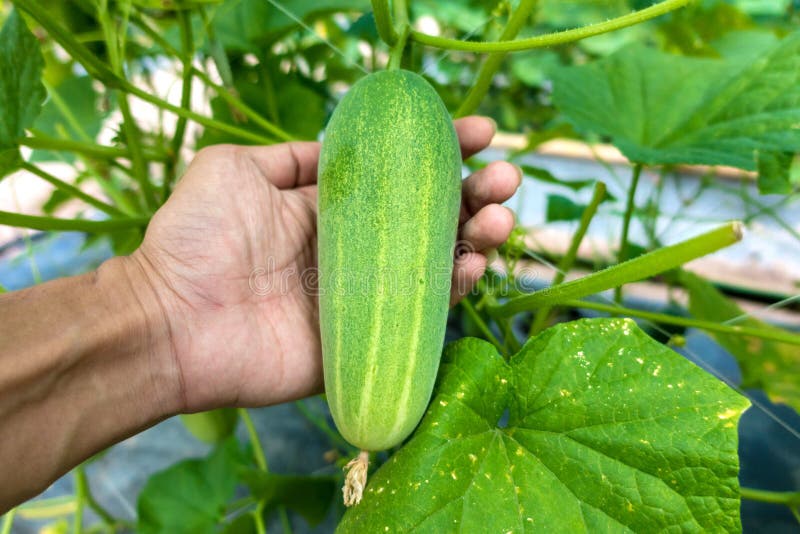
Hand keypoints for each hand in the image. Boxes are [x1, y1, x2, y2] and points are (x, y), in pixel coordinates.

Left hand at [131, 116, 519, 411]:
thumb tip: (338, 143)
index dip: (440, 151)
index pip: (397, 175)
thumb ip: (292, 156)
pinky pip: (420, 316)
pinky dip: (453, 290)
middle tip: (506, 177)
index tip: (478, 131)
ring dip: (477, 237)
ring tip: (501, 217)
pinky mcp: (365, 340)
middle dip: (473, 194)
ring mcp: (362, 295)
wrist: (172, 320)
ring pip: (435, 264)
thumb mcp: (236, 169)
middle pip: (428, 219)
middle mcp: (352, 250)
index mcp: (327, 209)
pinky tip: (475, 264)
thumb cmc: (197, 238)